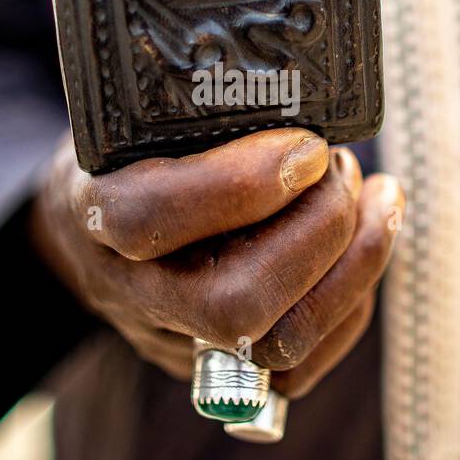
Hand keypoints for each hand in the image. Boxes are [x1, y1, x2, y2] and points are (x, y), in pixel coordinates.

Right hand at [29, 129, 403, 398]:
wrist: (85, 234)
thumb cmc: (125, 154)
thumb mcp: (136, 114)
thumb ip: (195, 110)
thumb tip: (305, 88)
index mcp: (93, 214)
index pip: (149, 221)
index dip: (238, 186)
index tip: (304, 145)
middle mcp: (132, 292)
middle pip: (232, 304)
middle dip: (316, 234)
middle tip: (340, 170)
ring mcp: (177, 341)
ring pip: (280, 344)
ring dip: (353, 267)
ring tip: (374, 197)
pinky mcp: (220, 371)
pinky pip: (302, 368)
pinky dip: (353, 299)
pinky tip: (368, 238)